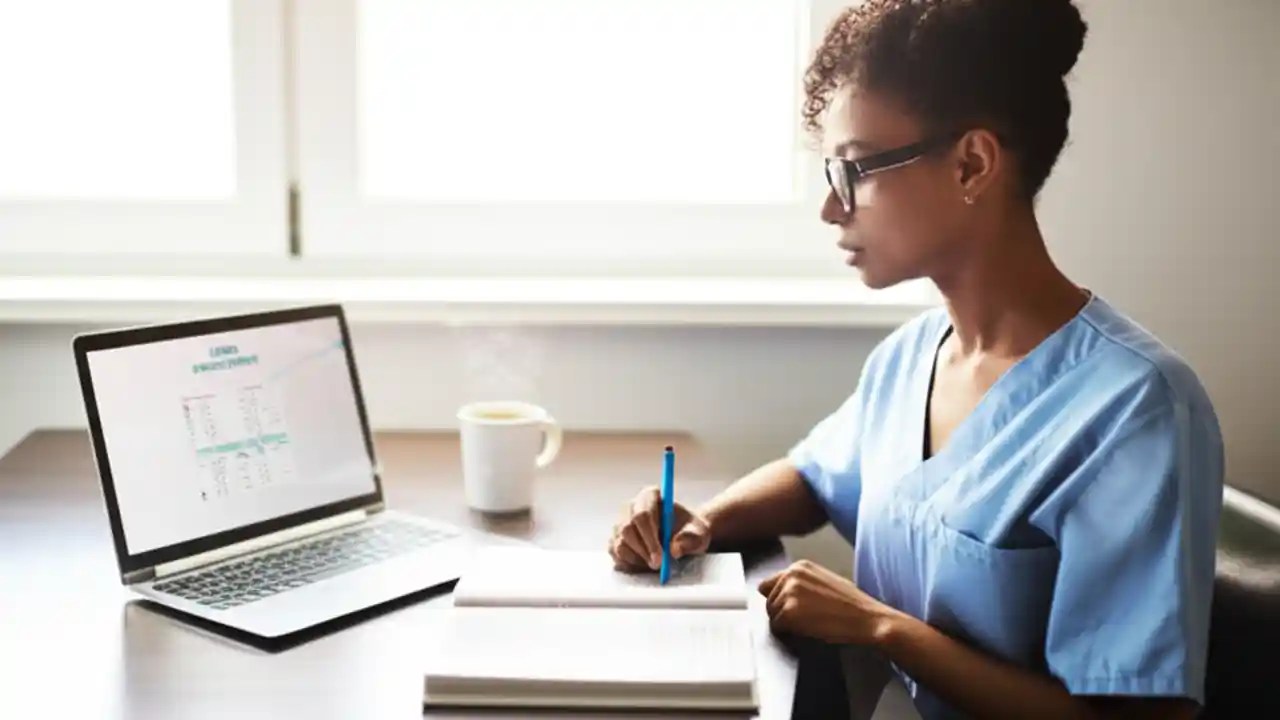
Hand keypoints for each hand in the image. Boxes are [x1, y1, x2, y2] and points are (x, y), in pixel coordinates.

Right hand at [609, 486, 711, 571]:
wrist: (683, 537)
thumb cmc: (690, 531)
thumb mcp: (698, 533)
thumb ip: (689, 539)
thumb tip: (674, 549)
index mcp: (650, 496)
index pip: (643, 515)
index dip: (649, 537)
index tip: (661, 557)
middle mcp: (631, 507)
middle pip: (627, 529)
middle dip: (643, 551)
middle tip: (658, 565)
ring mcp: (620, 523)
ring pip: (620, 544)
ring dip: (637, 559)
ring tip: (656, 564)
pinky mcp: (616, 540)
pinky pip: (616, 554)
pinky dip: (629, 564)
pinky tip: (645, 564)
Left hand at [758, 560, 898, 644]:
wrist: (867, 618)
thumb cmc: (852, 604)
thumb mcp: (825, 581)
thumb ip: (801, 583)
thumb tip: (782, 593)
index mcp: (799, 566)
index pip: (769, 584)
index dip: (778, 600)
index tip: (789, 609)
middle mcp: (790, 575)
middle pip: (769, 601)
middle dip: (781, 612)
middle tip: (804, 620)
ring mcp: (788, 593)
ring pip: (772, 614)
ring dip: (785, 623)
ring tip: (808, 625)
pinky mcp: (789, 612)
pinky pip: (777, 627)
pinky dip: (788, 633)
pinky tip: (807, 631)